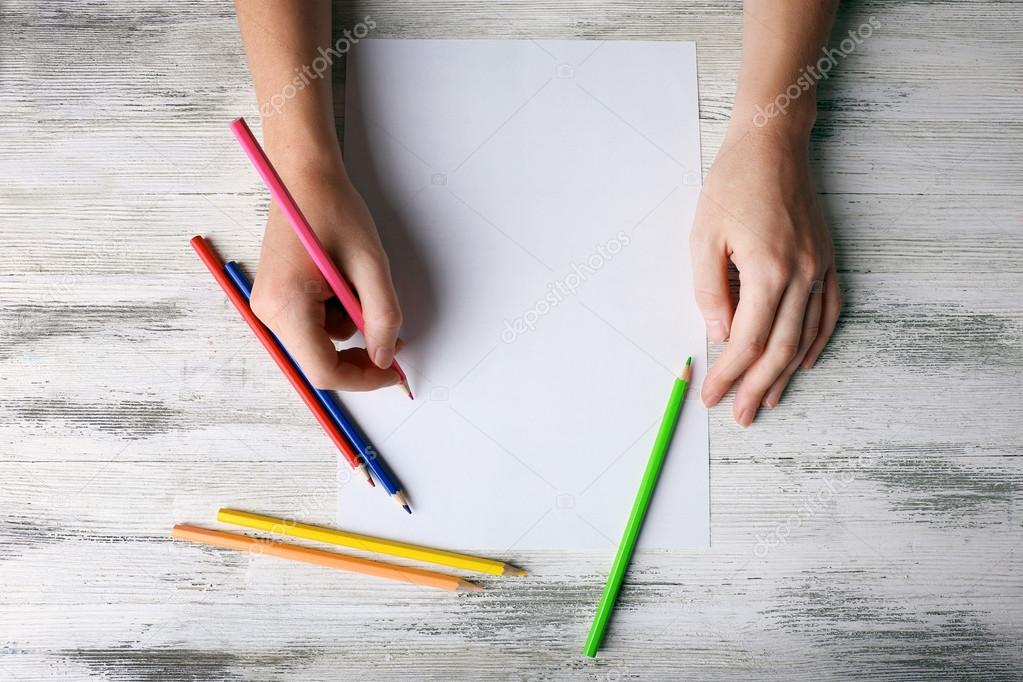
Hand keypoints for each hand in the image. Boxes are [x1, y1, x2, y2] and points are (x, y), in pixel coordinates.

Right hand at [249, 163, 402, 390]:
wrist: (304, 176)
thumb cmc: (332, 209)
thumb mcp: (370, 264)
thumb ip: (382, 315)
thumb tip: (385, 357)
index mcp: (286, 306)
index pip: (324, 370)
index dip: (363, 379)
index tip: (393, 372)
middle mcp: (269, 312)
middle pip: (320, 360)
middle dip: (360, 352)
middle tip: (391, 334)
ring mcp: (269, 305)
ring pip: (322, 341)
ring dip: (351, 323)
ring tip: (359, 282)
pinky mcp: (277, 297)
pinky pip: (314, 323)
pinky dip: (339, 311)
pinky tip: (342, 278)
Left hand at [690, 124, 839, 425]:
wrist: (773, 142)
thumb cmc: (732, 185)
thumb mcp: (704, 236)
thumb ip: (710, 291)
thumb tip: (720, 335)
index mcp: (767, 271)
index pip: (749, 341)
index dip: (729, 375)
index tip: (713, 397)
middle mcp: (801, 274)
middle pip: (781, 349)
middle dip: (758, 387)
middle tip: (742, 416)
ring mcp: (820, 267)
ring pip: (806, 336)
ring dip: (786, 373)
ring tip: (768, 400)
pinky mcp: (828, 258)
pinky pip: (829, 310)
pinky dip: (816, 340)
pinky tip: (803, 360)